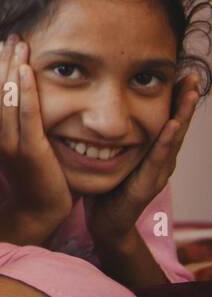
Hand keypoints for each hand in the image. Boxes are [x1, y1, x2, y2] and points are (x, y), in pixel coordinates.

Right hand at [0, 36, 71, 242]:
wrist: (37, 205)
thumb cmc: (29, 168)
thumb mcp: (11, 136)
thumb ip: (5, 110)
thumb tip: (1, 82)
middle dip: (2, 58)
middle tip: (13, 34)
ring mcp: (6, 141)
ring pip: (7, 95)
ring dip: (13, 66)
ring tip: (20, 43)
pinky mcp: (28, 147)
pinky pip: (26, 113)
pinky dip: (26, 89)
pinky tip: (27, 70)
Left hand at [86, 75, 198, 246]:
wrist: (106, 224)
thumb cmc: (108, 187)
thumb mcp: (114, 155)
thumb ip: (116, 136)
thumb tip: (103, 108)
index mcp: (154, 151)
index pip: (168, 119)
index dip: (176, 98)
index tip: (182, 73)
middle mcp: (161, 160)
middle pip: (177, 125)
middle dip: (186, 101)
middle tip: (193, 76)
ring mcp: (157, 173)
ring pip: (173, 139)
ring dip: (182, 115)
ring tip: (190, 93)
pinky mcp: (146, 185)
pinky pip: (157, 160)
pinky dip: (165, 141)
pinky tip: (169, 124)